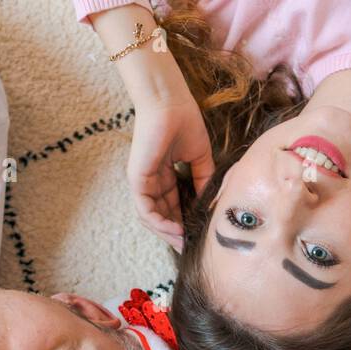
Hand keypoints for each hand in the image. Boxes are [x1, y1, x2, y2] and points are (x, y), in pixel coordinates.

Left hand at [127, 97, 214, 252]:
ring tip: (184, 242)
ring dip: (168, 233)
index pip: (173, 207)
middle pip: (162, 216)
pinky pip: (146, 210)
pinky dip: (160, 223)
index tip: (199, 236)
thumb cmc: (184, 122)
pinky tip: (176, 230)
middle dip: (177, 233)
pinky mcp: (137, 179)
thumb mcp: (200, 159)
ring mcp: (142, 181)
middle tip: (192, 247)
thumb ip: (204, 182)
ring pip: (152, 218)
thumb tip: (213, 206)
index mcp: (164, 176)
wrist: (170, 102)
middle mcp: (151, 182)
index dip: (185, 223)